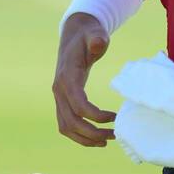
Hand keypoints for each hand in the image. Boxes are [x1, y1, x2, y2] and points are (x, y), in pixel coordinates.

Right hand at [53, 13, 116, 146]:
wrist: (75, 36)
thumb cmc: (88, 36)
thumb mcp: (95, 34)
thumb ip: (97, 38)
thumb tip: (99, 43)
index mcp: (67, 76)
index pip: (78, 104)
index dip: (95, 115)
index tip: (114, 118)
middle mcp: (59, 90)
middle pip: (71, 121)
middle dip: (92, 132)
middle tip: (114, 135)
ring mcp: (58, 97)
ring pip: (66, 127)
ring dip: (85, 138)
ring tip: (107, 140)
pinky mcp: (62, 101)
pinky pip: (66, 124)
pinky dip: (79, 135)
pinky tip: (96, 137)